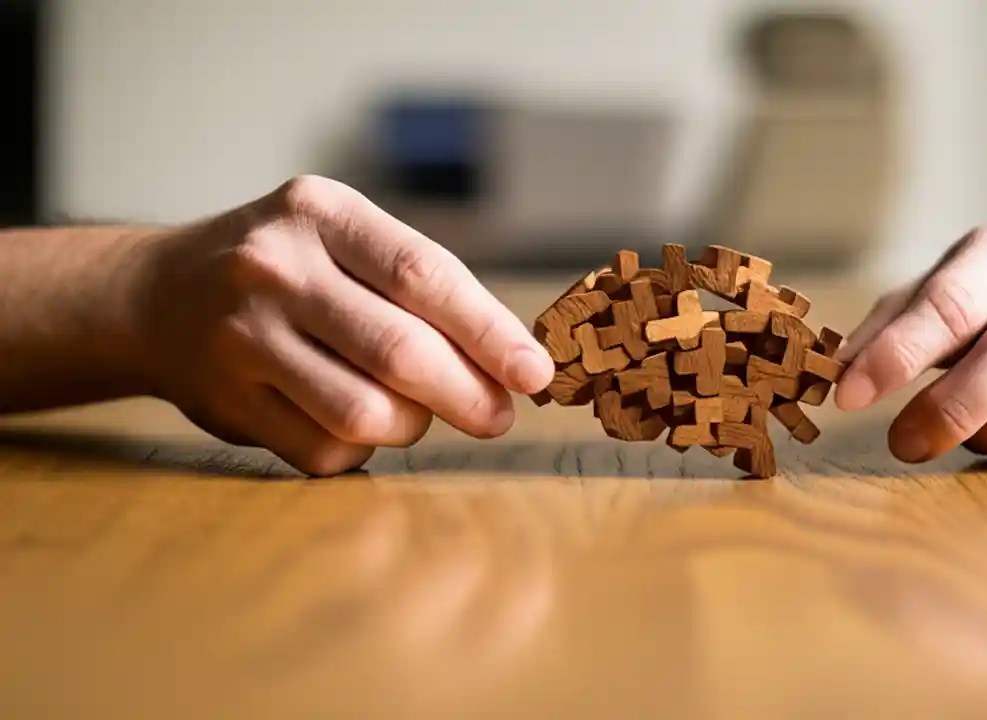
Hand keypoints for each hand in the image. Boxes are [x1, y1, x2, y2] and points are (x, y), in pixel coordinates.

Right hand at [133, 176, 553, 474]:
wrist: (157, 294)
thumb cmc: (291, 270)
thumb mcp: (346, 242)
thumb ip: (423, 291)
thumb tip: (514, 367)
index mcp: (323, 212)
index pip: (425, 275)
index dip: (490, 332)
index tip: (533, 373)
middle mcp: (275, 266)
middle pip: (399, 351)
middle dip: (467, 395)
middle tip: (497, 417)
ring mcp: (242, 336)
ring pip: (363, 411)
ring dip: (411, 425)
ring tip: (415, 412)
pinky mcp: (225, 401)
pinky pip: (323, 449)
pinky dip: (359, 448)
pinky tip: (353, 421)